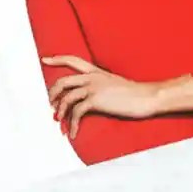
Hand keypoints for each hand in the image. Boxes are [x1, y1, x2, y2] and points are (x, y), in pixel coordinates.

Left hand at [43, 55, 165, 138]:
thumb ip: (101, 86)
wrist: (147, 97)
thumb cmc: (135, 93)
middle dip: (52, 93)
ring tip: (59, 122)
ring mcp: (94, 88)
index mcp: (97, 71)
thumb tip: (91, 97)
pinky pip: (76, 113)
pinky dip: (72, 125)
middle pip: (63, 81)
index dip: (57, 59)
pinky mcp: (96, 100)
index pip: (73, 60)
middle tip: (51, 104)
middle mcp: (93, 77)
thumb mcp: (115, 84)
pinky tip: (73, 133)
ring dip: (60, 112)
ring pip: (66, 97)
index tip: (45, 60)